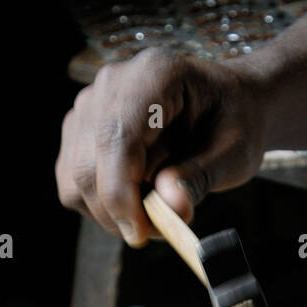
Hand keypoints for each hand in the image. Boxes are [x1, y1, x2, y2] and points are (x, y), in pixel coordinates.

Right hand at [55, 47, 268, 245]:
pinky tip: (136, 199)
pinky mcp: (78, 131)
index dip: (121, 192)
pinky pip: (72, 183)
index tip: (142, 232)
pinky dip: (100, 205)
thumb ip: (201, 177)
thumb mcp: (234, 151)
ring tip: (154, 211)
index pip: (117, 136)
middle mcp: (111, 83)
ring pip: (75, 178)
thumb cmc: (234, 121)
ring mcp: (89, 106)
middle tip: (161, 231)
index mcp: (155, 74)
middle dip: (119, 210)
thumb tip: (171, 208)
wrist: (226, 104)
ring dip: (110, 211)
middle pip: (89, 163)